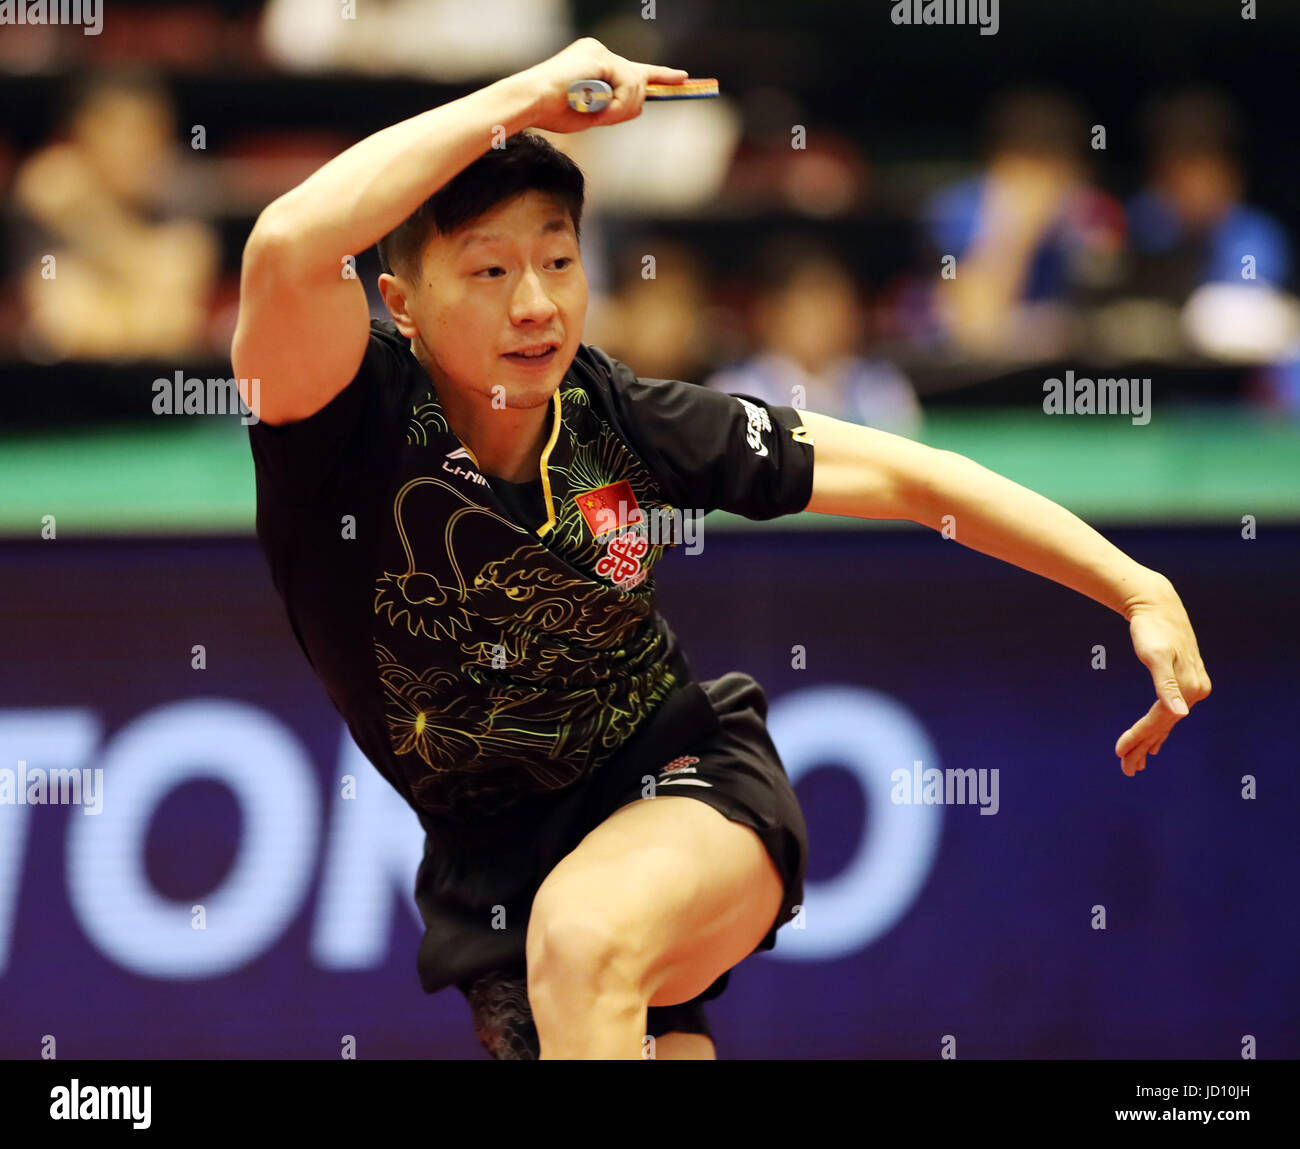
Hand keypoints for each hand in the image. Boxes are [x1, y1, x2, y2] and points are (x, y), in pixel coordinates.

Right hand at [520, 37, 689, 133]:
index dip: (661, 75)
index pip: (634, 68)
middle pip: (638, 80)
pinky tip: (598, 109)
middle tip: (604, 118)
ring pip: (635, 84)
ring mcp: (600, 52)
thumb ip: (616, 109)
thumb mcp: (592, 115)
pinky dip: (616, 104)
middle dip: (630, 105)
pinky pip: (626, 85)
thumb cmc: (552, 112)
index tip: (683, 78)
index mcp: (595, 64)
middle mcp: (599, 53)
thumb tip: (640, 106)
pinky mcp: (599, 57)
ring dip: (620, 109)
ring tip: (597, 116)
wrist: (531, 103)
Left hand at [1115, 578, 1211, 775]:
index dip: (1139, 738)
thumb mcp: (1156, 656)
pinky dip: (1160, 727)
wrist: (1158, 605)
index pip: (1160, 721)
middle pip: (1164, 726)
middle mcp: (1194, 691)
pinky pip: (1170, 711)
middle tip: (1127, 770)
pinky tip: (1155, 740)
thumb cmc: (1152, 628)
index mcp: (1189, 688)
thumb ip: (1167, 686)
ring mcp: (1191, 687)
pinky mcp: (1184, 681)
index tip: (1119, 754)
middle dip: (1144, 748)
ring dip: (1151, 742)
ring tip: (1136, 762)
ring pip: (1166, 721)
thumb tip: (1181, 715)